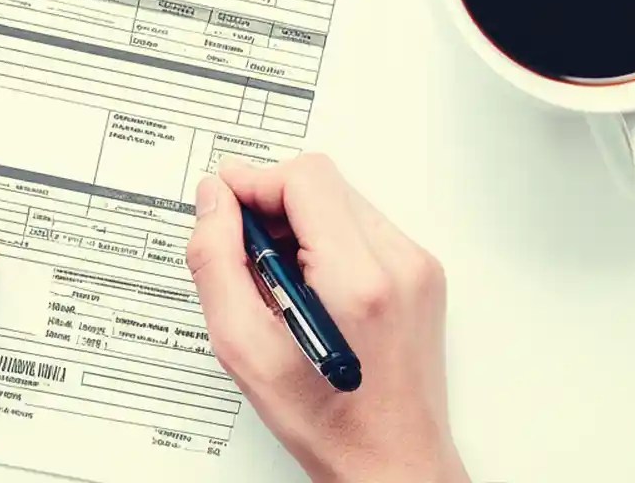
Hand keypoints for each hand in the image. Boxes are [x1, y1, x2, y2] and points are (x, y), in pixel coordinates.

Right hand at [187, 155, 467, 482]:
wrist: (393, 464)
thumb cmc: (329, 423)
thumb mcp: (246, 350)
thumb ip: (218, 264)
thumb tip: (213, 203)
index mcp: (359, 280)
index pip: (305, 180)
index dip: (254, 181)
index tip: (222, 202)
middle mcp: (399, 264)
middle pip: (323, 184)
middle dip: (271, 203)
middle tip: (241, 249)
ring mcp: (417, 268)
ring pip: (341, 201)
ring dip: (297, 223)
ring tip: (274, 280)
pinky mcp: (420, 275)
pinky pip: (362, 228)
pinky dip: (324, 241)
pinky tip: (306, 287)